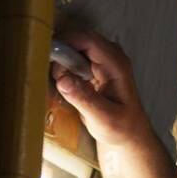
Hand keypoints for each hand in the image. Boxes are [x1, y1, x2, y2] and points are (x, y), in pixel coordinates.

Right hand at [50, 30, 152, 147]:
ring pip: (75, 47)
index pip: (88, 40)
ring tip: (57, 81)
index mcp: (116, 64)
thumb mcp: (103, 119)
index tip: (48, 56)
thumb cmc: (121, 130)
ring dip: (61, 59)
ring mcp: (102, 61)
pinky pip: (75, 58)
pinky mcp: (94, 68)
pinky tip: (61, 82)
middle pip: (79, 39)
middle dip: (62, 52)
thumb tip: (61, 78)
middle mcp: (111, 57)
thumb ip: (83, 98)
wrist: (129, 138)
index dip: (66, 42)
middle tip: (52, 74)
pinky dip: (64, 66)